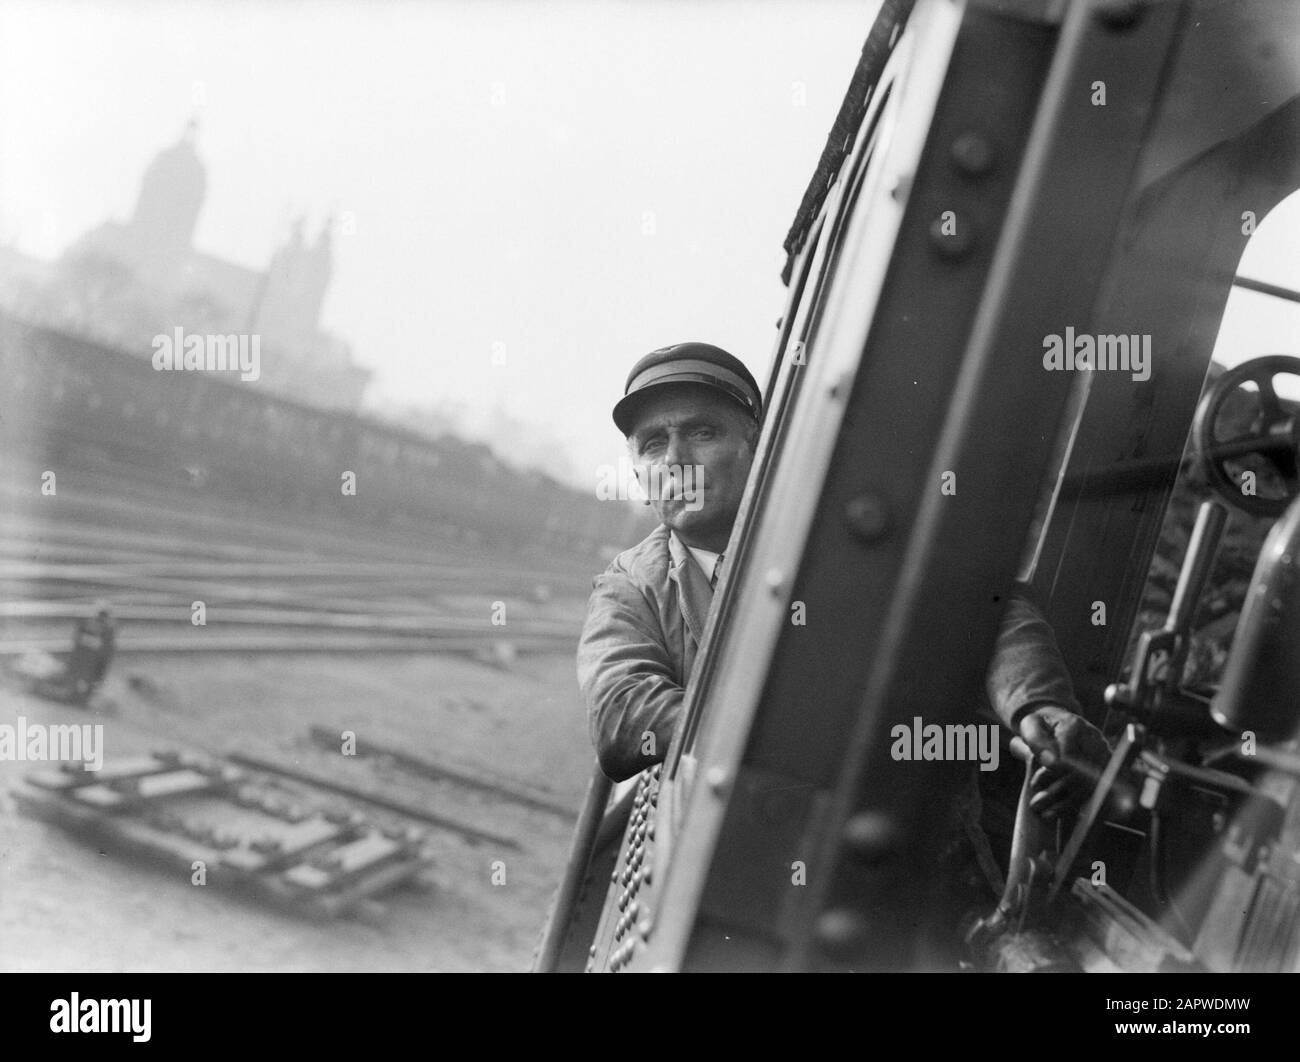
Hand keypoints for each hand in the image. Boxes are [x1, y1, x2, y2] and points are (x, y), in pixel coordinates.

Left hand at [1014, 705, 1109, 821]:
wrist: (1055, 724)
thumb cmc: (1040, 726)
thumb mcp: (1031, 726)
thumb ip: (1038, 741)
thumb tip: (1051, 762)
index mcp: (1075, 726)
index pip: (1069, 753)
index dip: (1054, 771)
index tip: (1035, 783)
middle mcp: (1094, 741)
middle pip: (1082, 772)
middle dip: (1058, 791)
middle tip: (1035, 803)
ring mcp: (1103, 757)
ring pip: (1091, 786)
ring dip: (1067, 803)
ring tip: (1044, 814)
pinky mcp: (1105, 771)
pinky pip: (1096, 792)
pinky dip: (1078, 804)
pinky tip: (1059, 814)